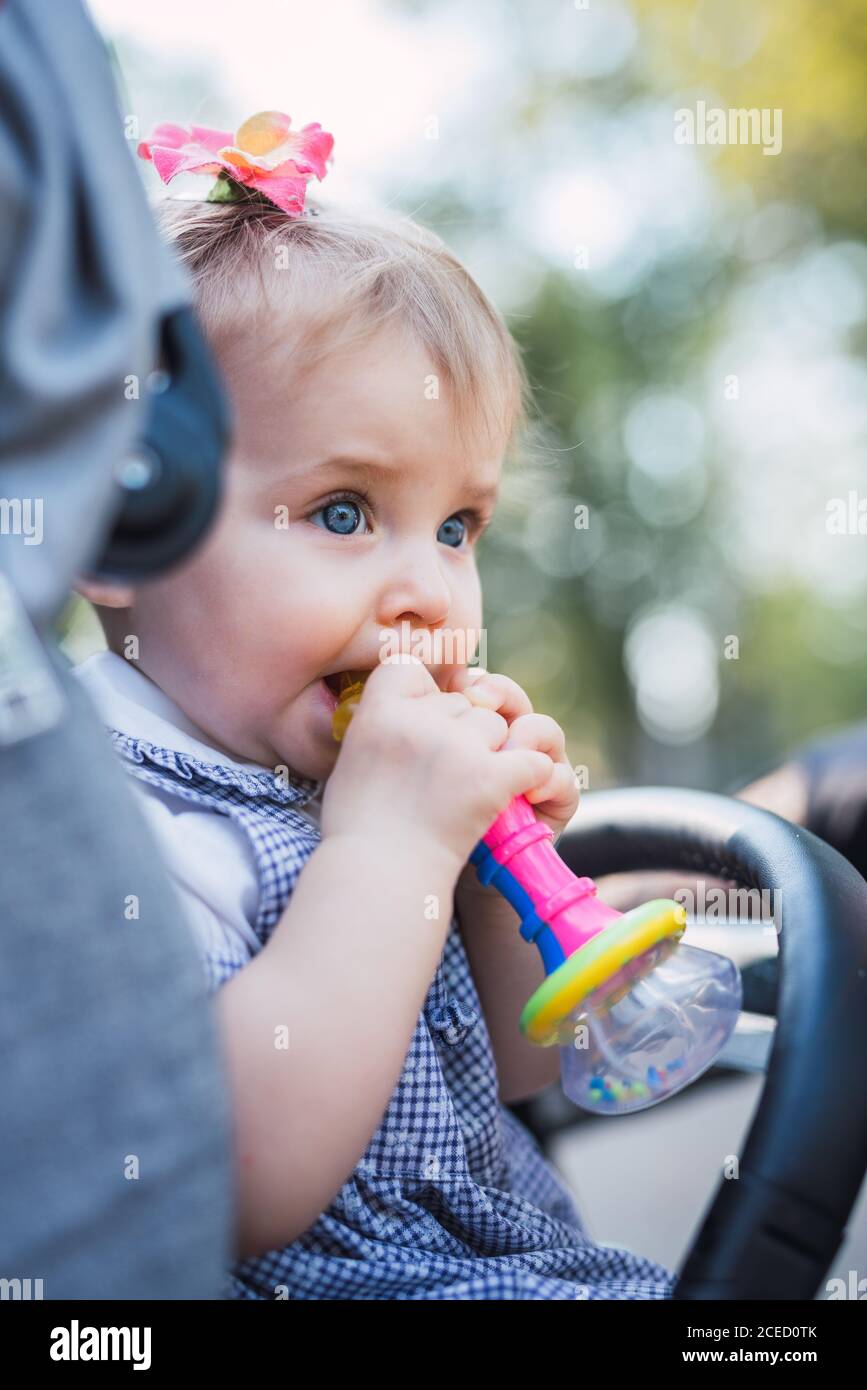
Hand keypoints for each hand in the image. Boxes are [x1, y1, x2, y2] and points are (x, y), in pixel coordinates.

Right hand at [321, 657, 555, 875]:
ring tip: (478, 786)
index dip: (421, 690)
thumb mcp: (349, 761)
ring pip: (497, 725)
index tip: (423, 716)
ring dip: (494, 751)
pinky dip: (532, 774)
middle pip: (460, 701)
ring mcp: (457, 747)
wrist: (379, 879)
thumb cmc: (359, 828)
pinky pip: (530, 759)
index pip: (407, 667)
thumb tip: (410, 704)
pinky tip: (526, 789)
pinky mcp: (490, 777)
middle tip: (449, 770)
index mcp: (377, 711)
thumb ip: (379, 725)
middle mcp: (419, 720)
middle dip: (462, 730)